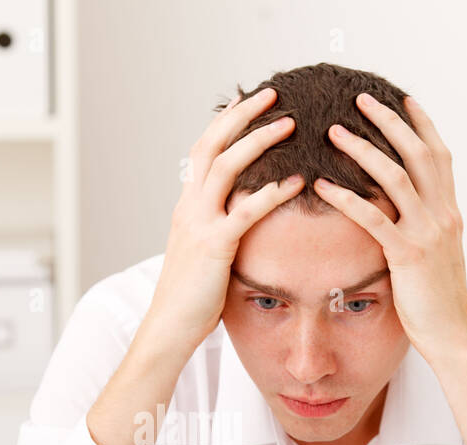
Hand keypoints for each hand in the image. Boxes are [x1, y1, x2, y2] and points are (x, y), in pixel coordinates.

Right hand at [143, 86, 303, 356]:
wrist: (168, 330)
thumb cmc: (191, 302)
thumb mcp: (204, 257)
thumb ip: (219, 233)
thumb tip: (241, 225)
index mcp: (187, 208)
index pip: (204, 151)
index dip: (226, 124)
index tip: (250, 101)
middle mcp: (189, 208)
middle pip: (211, 145)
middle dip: (241, 115)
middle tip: (272, 92)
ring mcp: (198, 225)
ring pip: (225, 167)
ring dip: (258, 140)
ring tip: (289, 122)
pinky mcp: (213, 247)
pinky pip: (245, 211)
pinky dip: (272, 192)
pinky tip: (297, 182)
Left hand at [312, 94, 466, 369]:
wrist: (454, 336)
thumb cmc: (439, 303)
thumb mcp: (437, 256)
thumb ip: (425, 229)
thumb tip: (406, 215)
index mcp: (450, 213)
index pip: (439, 155)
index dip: (421, 124)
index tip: (402, 98)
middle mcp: (442, 215)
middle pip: (418, 153)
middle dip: (389, 122)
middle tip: (360, 99)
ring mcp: (427, 233)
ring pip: (396, 177)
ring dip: (363, 150)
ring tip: (334, 131)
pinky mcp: (408, 256)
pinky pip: (373, 219)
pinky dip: (346, 198)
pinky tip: (322, 186)